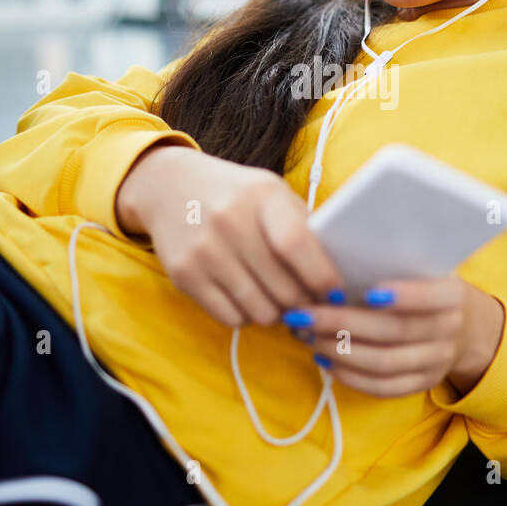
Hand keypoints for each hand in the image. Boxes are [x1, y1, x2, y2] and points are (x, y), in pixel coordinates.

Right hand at [115, 143, 341, 327]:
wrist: (168, 186)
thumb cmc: (236, 195)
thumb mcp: (272, 194)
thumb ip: (304, 227)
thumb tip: (338, 276)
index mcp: (262, 195)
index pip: (297, 244)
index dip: (321, 276)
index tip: (334, 292)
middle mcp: (230, 221)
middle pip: (284, 288)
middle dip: (304, 303)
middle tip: (307, 301)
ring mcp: (204, 250)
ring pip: (261, 311)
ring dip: (277, 313)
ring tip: (277, 298)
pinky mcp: (184, 275)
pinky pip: (231, 318)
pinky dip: (247, 316)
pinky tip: (248, 297)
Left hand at [281, 275, 505, 398]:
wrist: (462, 324)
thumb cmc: (423, 282)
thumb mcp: (421, 263)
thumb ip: (394, 257)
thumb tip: (342, 245)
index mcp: (452, 294)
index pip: (431, 297)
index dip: (403, 296)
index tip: (367, 292)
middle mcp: (449, 330)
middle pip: (393, 332)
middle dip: (342, 323)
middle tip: (304, 313)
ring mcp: (437, 361)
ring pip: (384, 363)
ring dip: (338, 350)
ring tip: (306, 335)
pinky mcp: (422, 383)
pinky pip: (383, 387)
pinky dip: (349, 376)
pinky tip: (323, 359)